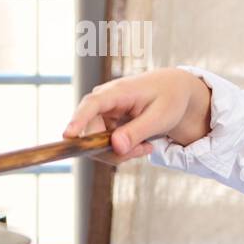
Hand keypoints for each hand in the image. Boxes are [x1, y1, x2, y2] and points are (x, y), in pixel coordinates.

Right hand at [62, 68, 211, 165]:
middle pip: (91, 132)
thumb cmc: (170, 98)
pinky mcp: (106, 122)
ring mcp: (103, 112)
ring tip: (146, 147)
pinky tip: (142, 145)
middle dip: (113, 149)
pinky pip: (104, 144)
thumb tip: (116, 147)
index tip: (68, 136)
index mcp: (118, 91)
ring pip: (96, 143)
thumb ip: (137, 131)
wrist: (175, 91)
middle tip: (143, 151)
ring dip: (120, 152)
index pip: (92, 104)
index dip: (78, 120)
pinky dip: (122, 150)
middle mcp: (104, 100)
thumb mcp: (160, 117)